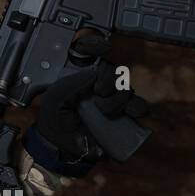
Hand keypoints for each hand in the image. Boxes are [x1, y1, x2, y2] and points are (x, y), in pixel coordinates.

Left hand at [35, 40, 149, 159]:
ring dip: (120, 97)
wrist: (61, 147)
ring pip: (128, 90)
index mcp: (84, 79)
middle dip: (110, 80)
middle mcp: (101, 88)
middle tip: (98, 93)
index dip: (100, 48)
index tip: (102, 48)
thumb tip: (96, 73)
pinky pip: (140, 108)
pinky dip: (137, 108)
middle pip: (116, 73)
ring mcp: (114, 103)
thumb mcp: (55, 98)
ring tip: (104, 110)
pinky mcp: (124, 119)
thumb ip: (71, 82)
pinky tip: (128, 113)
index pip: (98, 59)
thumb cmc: (54, 120)